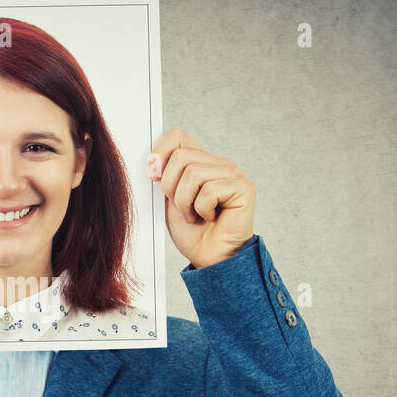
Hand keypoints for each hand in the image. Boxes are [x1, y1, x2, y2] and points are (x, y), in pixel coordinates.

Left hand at [149, 129, 255, 268]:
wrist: (210, 259)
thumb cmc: (193, 234)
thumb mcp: (170, 200)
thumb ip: (165, 177)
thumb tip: (152, 160)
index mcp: (202, 162)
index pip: (177, 136)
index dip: (160, 154)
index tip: (154, 177)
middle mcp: (219, 163)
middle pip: (181, 156)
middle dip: (170, 187)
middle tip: (181, 207)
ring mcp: (234, 174)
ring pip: (193, 173)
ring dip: (185, 202)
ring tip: (194, 215)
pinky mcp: (244, 188)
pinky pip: (209, 190)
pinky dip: (201, 209)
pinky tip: (210, 217)